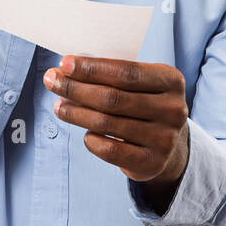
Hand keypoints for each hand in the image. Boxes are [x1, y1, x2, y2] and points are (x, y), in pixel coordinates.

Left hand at [43, 56, 190, 212]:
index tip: (64, 63)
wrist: (170, 146)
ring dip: (76, 113)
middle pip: (113, 98)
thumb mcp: (141, 85)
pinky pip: (110, 150)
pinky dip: (91, 139)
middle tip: (52, 81)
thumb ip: (114, 76)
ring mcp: (165, 138)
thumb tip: (67, 70)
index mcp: (171, 81)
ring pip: (107, 123)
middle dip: (77, 88)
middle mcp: (173, 109)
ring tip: (59, 106)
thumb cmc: (144, 104)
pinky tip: (84, 132)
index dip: (92, 68)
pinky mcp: (152, 162)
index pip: (126, 72)